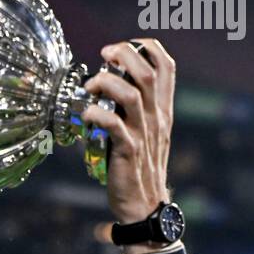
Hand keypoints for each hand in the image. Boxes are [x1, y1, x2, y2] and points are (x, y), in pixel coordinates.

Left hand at [82, 39, 175, 251]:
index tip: (122, 47)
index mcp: (162, 110)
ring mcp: (144, 134)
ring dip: (107, 83)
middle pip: (148, 73)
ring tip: (90, 87)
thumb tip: (110, 85)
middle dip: (125, 55)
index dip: (147, 47)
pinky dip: (97, 114)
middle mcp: (156, 118)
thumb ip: (136, 108)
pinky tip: (86, 114)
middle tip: (103, 56)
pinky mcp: (128, 152)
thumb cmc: (139, 168)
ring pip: (132, 95)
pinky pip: (115, 126)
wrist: (145, 206)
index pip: (167, 67)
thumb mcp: (146, 132)